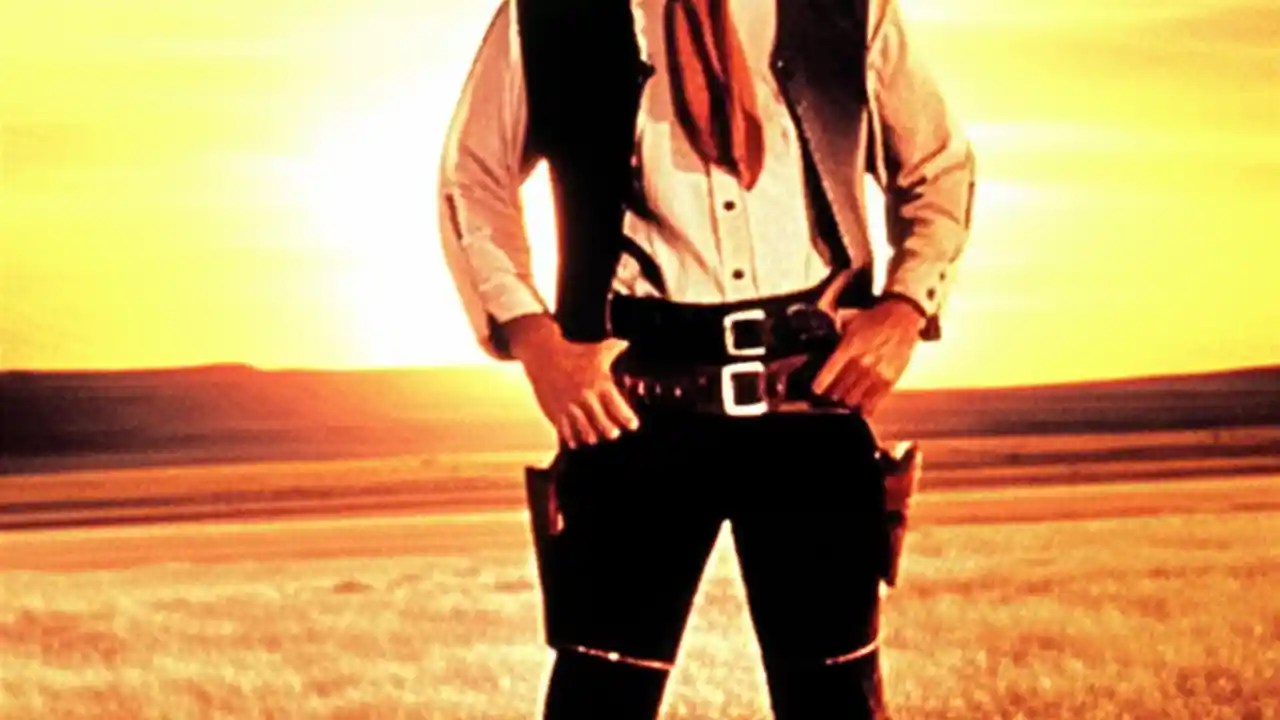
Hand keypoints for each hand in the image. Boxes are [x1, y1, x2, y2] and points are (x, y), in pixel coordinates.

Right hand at [503, 314, 639, 447]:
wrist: (543, 356)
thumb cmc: (573, 353)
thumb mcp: (596, 351)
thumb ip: (613, 348)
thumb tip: (627, 343)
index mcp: (600, 384)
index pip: (618, 408)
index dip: (628, 419)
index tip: (633, 425)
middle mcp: (586, 398)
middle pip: (604, 425)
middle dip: (611, 431)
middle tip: (613, 432)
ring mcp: (570, 407)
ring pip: (586, 432)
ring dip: (593, 436)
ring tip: (595, 437)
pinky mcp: (555, 412)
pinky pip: (566, 432)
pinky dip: (573, 438)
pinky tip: (576, 440)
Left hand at [810, 294, 924, 416]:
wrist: (903, 317)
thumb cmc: (875, 319)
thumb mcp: (850, 321)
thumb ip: (835, 333)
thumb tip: (819, 340)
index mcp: (849, 346)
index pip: (829, 371)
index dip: (820, 384)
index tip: (816, 390)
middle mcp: (862, 361)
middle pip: (839, 388)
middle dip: (832, 395)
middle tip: (828, 398)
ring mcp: (877, 372)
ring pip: (854, 398)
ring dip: (846, 402)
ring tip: (843, 402)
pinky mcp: (890, 379)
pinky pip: (875, 401)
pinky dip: (865, 409)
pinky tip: (860, 412)